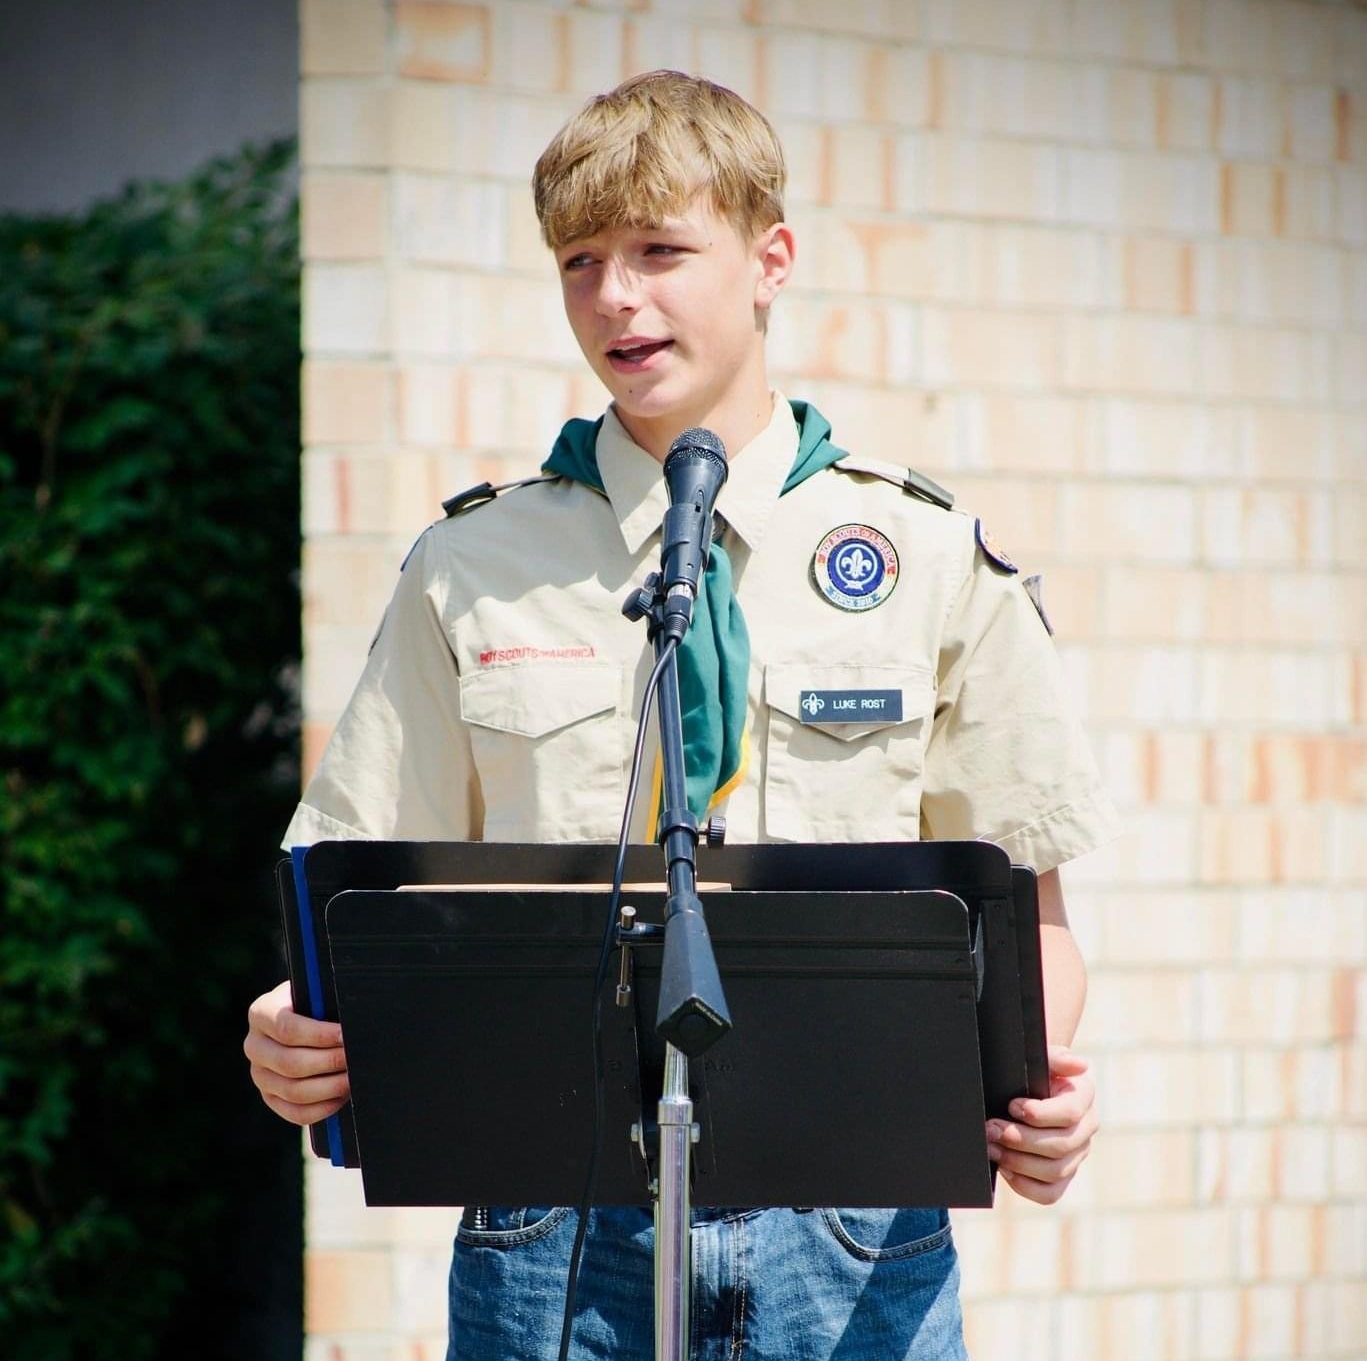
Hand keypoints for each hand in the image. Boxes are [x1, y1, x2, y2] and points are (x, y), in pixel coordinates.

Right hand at [244, 979, 349, 1125]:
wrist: (304, 1019)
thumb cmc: (316, 1002)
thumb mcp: (316, 993)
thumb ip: (326, 1002)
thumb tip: (352, 1019)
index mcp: (261, 1013)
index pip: (287, 1028)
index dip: (320, 1034)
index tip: (346, 1035)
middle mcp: (254, 1046)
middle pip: (291, 1063)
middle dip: (329, 1062)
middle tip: (356, 1058)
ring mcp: (260, 1075)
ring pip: (294, 1091)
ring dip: (329, 1087)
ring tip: (353, 1078)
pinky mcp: (270, 1097)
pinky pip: (295, 1112)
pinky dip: (322, 1108)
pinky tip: (342, 1097)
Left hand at [985, 1046, 1096, 1205]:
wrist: (1026, 1085)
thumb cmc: (1033, 1070)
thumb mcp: (1043, 1058)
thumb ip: (1057, 1057)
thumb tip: (1079, 1064)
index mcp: (1084, 1097)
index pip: (1070, 1113)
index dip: (1039, 1114)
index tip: (1012, 1106)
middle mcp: (1086, 1128)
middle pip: (1060, 1146)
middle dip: (1021, 1139)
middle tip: (991, 1130)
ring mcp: (1077, 1155)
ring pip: (1055, 1171)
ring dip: (1018, 1162)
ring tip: (992, 1149)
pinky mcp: (1062, 1175)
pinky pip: (1049, 1193)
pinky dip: (1025, 1185)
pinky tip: (1005, 1169)